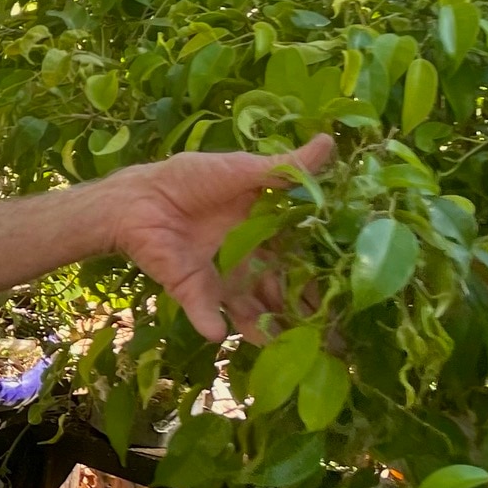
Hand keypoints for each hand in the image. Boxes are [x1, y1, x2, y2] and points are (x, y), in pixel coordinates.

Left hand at [105, 135, 333, 343]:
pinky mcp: (191, 290)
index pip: (300, 258)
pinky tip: (219, 332)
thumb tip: (330, 141)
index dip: (321, 276)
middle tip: (332, 338)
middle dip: (304, 315)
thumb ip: (285, 168)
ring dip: (268, 329)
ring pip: (251, 310)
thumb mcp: (241, 170)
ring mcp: (221, 279)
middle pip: (282, 292)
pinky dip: (210, 322)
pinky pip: (204, 310)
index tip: (347, 293)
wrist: (140, 196)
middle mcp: (248, 261)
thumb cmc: (192, 179)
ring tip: (289, 347)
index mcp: (264, 232)